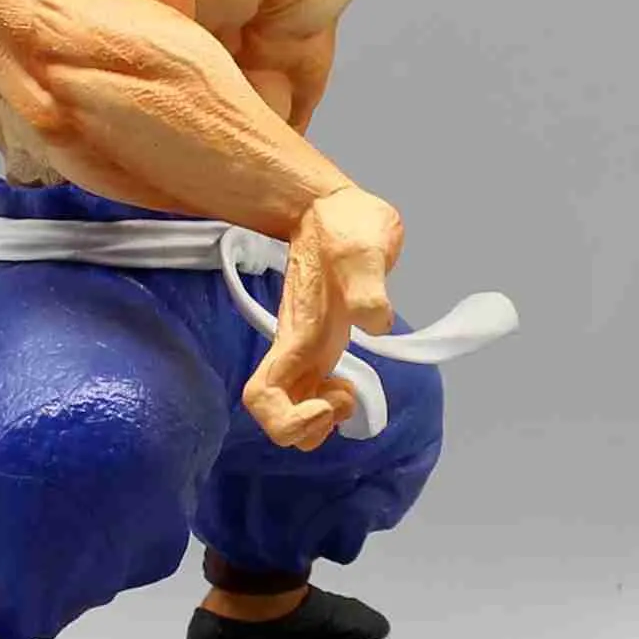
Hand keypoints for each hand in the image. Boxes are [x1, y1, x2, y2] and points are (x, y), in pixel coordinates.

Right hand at [244, 186, 402, 451]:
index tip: (326, 402)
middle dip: (305, 428)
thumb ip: (367, 283)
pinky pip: (311, 398)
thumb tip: (376, 320)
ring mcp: (306, 352)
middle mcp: (295, 350)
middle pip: (271, 415)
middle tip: (341, 399)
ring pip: (292, 412)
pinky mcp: (320, 350)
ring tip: (348, 393)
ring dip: (320, 422)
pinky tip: (350, 386)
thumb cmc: (344, 226)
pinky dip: (329, 408)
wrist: (331, 209)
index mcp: (297, 334)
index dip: (286, 418)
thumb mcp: (363, 248)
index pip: (263, 395)